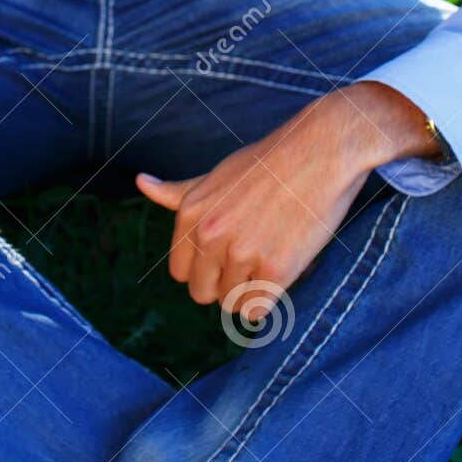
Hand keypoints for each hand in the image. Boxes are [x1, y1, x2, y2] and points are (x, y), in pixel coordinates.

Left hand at [135, 82, 429, 310]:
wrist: (321, 151)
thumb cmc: (268, 163)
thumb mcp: (216, 175)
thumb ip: (179, 192)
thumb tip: (140, 182)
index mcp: (191, 213)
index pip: (180, 273)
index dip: (206, 268)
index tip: (230, 251)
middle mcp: (210, 234)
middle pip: (203, 293)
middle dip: (226, 283)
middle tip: (254, 254)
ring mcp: (242, 252)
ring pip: (232, 303)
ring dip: (251, 289)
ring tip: (272, 252)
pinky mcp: (275, 268)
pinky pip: (257, 310)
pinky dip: (268, 300)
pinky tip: (282, 270)